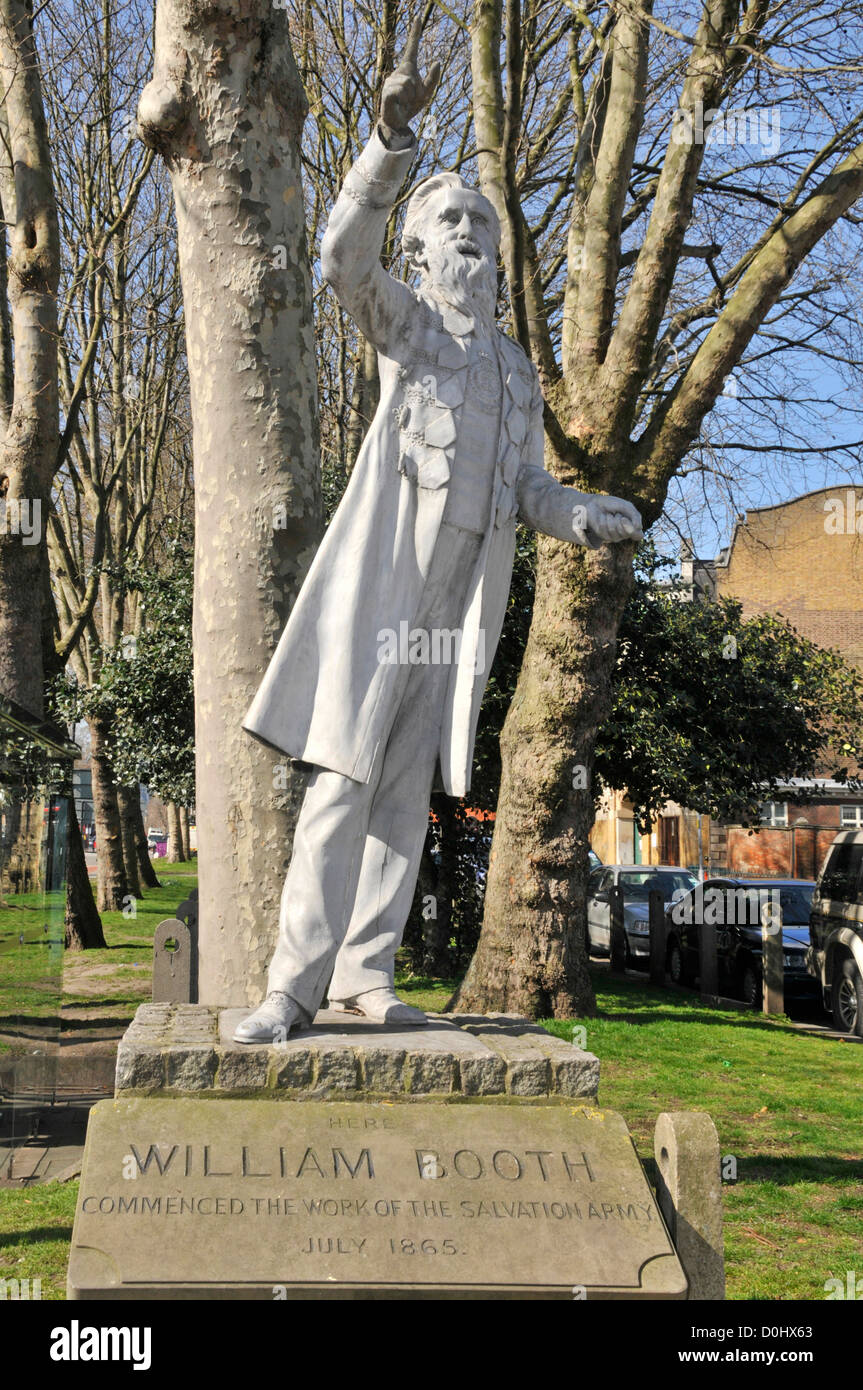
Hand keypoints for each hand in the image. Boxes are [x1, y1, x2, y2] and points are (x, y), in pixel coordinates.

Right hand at [380, 17, 439, 139]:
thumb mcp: (426, 94)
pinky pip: (399, 91)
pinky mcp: (386, 91)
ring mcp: (390, 81)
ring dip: (409, 96)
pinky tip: (398, 103)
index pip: (412, 48)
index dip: (414, 33)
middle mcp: (397, 72)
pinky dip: (402, 99)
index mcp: (408, 70)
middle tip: (410, 100)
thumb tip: (437, 61)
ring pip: (407, 84)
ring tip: (403, 102)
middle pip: (413, 78)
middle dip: (416, 92)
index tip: (418, 18)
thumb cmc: (411, 106)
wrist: (399, 122)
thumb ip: (433, 79)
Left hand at [577, 496, 643, 544]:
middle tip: (616, 513)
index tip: (624, 519)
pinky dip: (604, 521)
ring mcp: (614, 536)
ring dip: (611, 520)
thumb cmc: (612, 504)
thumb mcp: (626, 506)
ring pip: (616, 533)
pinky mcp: (604, 536)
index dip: (632, 529)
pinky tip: (603, 517)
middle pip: (627, 534)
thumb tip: (638, 528)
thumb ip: (635, 515)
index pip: (639, 536)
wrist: (595, 503)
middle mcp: (624, 533)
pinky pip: (606, 531)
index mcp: (632, 526)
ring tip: (609, 514)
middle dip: (620, 522)